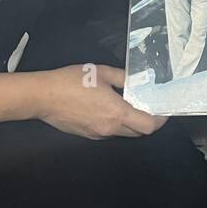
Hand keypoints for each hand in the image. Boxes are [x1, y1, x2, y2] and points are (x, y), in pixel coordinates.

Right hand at [33, 64, 166, 138]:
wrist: (43, 96)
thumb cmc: (72, 81)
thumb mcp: (103, 72)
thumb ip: (124, 78)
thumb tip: (138, 81)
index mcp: (117, 113)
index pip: (148, 126)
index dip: (160, 120)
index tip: (163, 110)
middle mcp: (110, 129)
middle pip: (138, 133)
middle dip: (147, 122)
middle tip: (148, 106)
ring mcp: (97, 135)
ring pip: (123, 134)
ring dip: (131, 124)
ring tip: (130, 106)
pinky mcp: (87, 135)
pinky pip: (109, 133)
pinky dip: (116, 125)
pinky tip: (110, 110)